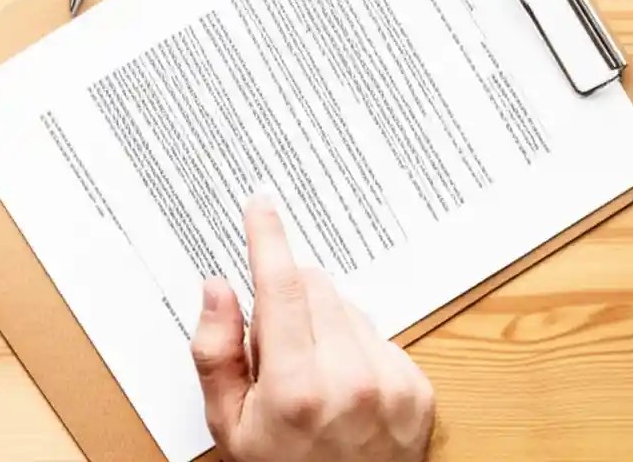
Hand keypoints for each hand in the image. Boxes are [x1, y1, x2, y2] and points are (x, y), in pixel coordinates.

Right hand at [191, 192, 435, 461]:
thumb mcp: (227, 425)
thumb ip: (215, 352)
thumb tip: (218, 289)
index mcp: (297, 388)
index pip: (282, 287)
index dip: (268, 238)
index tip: (261, 206)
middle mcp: (351, 382)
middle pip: (316, 287)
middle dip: (288, 297)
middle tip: (274, 348)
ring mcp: (391, 385)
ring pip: (347, 307)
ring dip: (323, 324)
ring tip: (310, 377)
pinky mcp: (417, 390)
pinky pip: (378, 335)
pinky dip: (355, 348)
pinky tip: (342, 387)